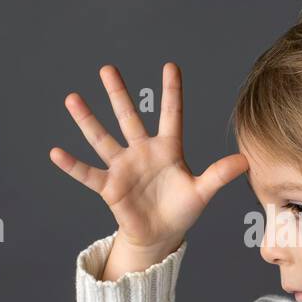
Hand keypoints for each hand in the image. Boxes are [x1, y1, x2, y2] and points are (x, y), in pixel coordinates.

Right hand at [51, 62, 247, 258]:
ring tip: (72, 99)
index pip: (171, 115)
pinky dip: (72, 164)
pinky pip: (88, 173)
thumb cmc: (181, 211)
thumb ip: (219, 175)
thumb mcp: (202, 192)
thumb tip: (246, 160)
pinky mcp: (110, 187)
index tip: (170, 66)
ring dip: (87, 120)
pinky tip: (56, 152)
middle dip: (118, 94)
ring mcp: (123, 168)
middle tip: (107, 68)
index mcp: (168, 149)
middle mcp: (142, 152)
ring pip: (103, 139)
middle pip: (129, 117)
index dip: (171, 92)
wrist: (160, 236)